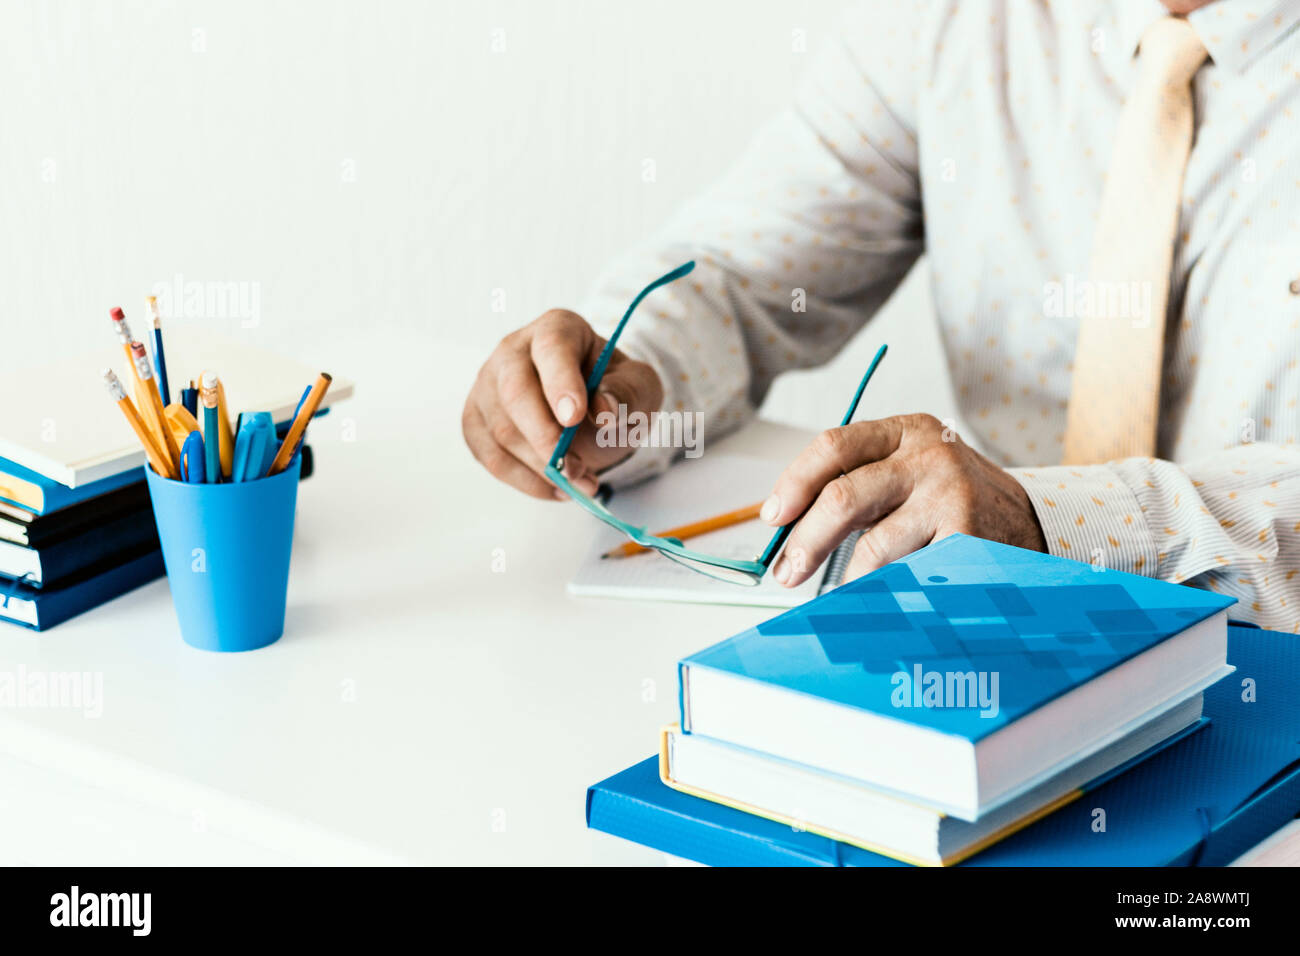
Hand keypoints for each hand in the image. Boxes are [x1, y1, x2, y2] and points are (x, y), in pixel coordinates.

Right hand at [462, 309, 662, 499]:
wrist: (593, 409)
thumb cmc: (613, 390)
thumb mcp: (638, 386)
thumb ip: (627, 393)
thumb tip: (604, 411)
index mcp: (557, 329)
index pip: (551, 348)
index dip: (560, 382)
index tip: (574, 417)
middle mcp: (513, 350)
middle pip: (514, 391)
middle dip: (545, 438)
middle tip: (577, 469)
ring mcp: (488, 385)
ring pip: (501, 431)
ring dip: (541, 468)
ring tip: (581, 483)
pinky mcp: (476, 420)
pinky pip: (491, 457)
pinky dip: (525, 481)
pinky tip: (556, 488)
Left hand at [760, 414, 1046, 586]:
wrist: (1031, 522)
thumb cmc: (951, 501)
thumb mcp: (907, 474)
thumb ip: (855, 487)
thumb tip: (787, 527)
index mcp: (905, 431)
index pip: (833, 446)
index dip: (794, 483)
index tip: (772, 517)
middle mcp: (928, 455)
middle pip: (843, 498)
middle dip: (805, 541)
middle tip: (787, 572)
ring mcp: (950, 495)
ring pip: (872, 549)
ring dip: (850, 579)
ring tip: (850, 590)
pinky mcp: (967, 537)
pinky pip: (906, 576)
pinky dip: (888, 593)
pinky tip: (890, 595)